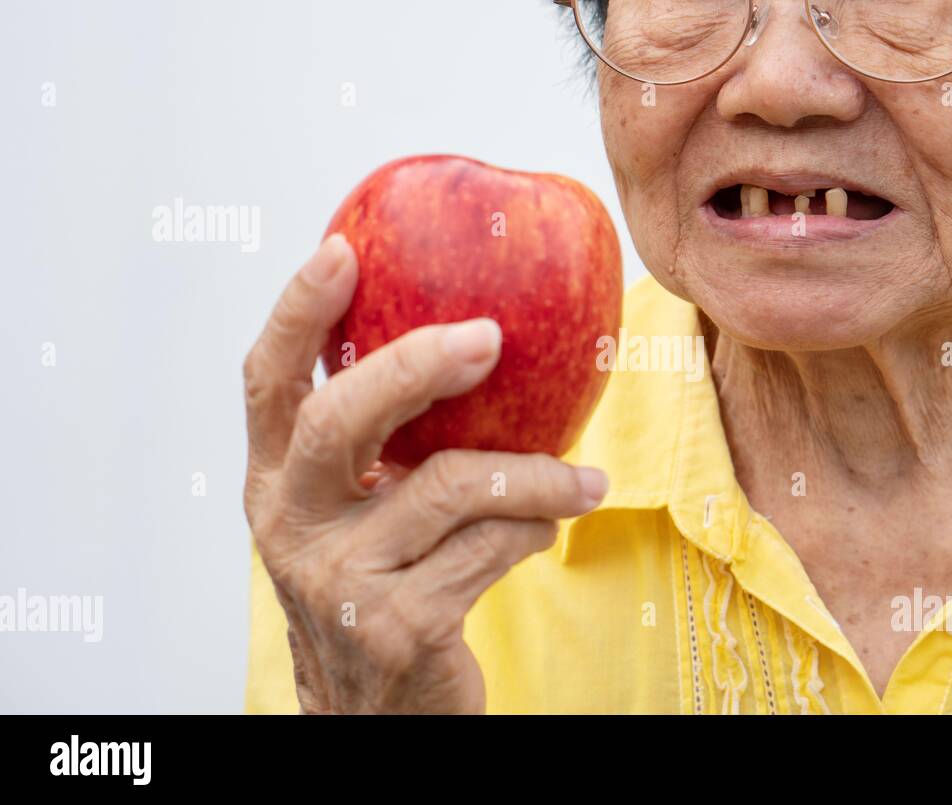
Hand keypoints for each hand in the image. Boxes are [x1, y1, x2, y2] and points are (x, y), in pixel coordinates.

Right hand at [242, 235, 607, 712]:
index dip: (297, 312)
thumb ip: (391, 447)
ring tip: (584, 479)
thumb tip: (486, 337)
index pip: (266, 382)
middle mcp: (291, 524)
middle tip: (490, 336)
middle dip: (418, 366)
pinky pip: (492, 546)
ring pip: (450, 486)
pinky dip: (536, 528)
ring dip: (535, 474)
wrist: (378, 715)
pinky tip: (551, 528)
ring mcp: (341, 579)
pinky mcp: (400, 625)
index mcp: (277, 482)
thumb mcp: (364, 515)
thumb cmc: (384, 587)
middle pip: (342, 418)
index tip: (342, 249)